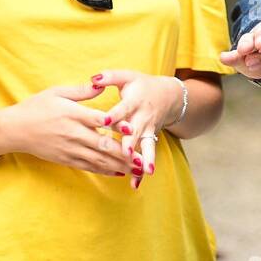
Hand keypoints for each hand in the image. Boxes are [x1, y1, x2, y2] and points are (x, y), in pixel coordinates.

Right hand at [0, 83, 129, 176]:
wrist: (14, 129)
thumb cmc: (36, 107)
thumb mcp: (57, 92)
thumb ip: (82, 91)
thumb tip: (102, 84)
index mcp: (73, 115)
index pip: (99, 121)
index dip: (117, 125)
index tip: (132, 128)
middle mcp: (73, 134)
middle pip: (103, 145)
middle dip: (124, 153)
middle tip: (141, 158)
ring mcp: (70, 149)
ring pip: (98, 160)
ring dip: (118, 165)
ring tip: (136, 169)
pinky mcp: (65, 159)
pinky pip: (88, 167)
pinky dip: (104, 170)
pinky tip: (118, 173)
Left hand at [91, 70, 184, 189]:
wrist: (168, 95)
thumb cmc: (141, 85)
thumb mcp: (127, 77)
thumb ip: (109, 77)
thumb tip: (92, 78)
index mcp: (134, 101)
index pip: (123, 108)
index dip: (115, 113)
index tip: (106, 119)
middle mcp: (142, 117)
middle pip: (135, 130)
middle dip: (130, 142)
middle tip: (124, 152)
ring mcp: (148, 130)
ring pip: (145, 145)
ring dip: (143, 159)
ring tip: (142, 171)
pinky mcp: (149, 139)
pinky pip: (147, 155)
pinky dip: (142, 169)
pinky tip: (136, 183)